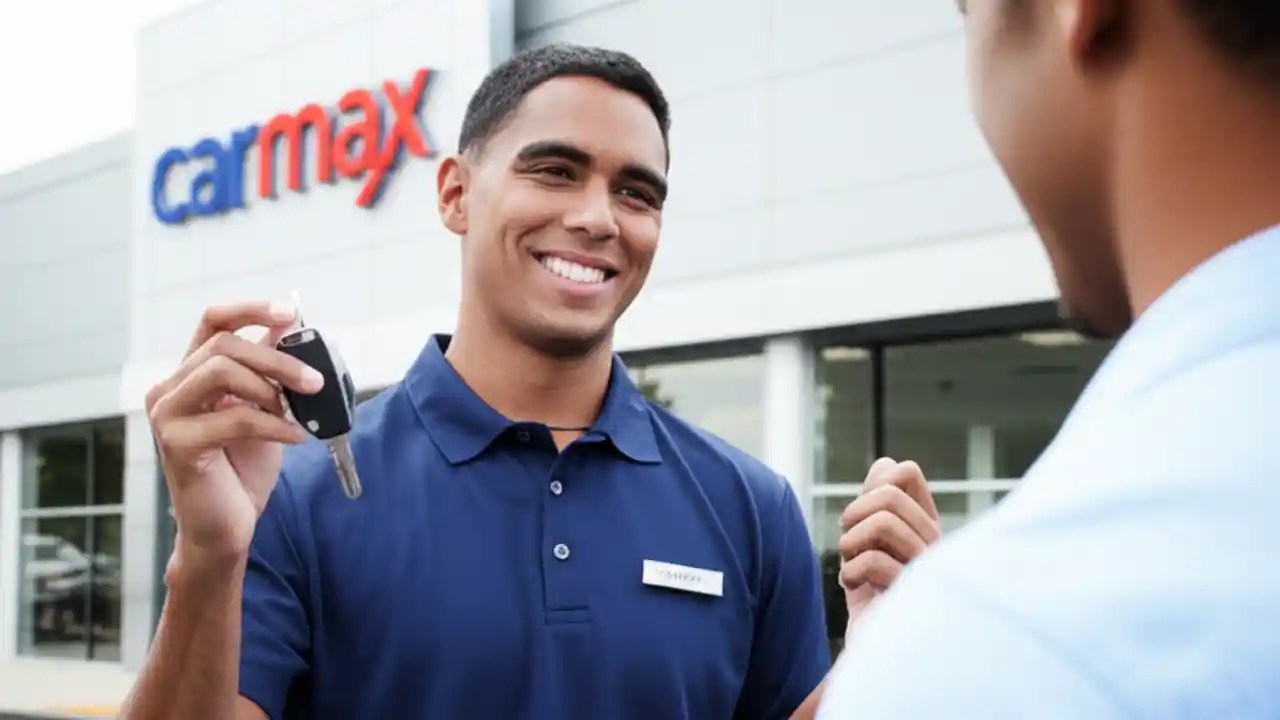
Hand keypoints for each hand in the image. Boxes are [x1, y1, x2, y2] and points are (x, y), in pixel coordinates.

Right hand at [146, 301, 323, 566]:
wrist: (227, 526)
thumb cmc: (243, 469)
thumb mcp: (266, 410)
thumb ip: (270, 372)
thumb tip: (290, 327)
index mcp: (191, 374)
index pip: (212, 322)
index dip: (249, 310)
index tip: (289, 312)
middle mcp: (170, 389)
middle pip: (223, 345)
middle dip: (277, 358)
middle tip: (314, 381)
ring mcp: (167, 415)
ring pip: (220, 371)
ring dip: (271, 387)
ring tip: (298, 412)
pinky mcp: (177, 443)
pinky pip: (234, 417)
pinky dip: (273, 424)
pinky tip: (295, 437)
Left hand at [837, 458, 940, 631]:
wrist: (874, 651)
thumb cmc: (873, 598)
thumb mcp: (869, 546)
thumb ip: (876, 505)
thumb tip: (886, 462)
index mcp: (926, 525)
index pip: (907, 472)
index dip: (873, 485)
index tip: (860, 517)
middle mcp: (935, 542)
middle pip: (888, 494)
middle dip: (854, 514)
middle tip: (850, 544)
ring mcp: (929, 568)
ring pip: (883, 522)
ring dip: (851, 544)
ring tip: (853, 567)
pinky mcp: (915, 594)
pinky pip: (874, 560)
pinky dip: (851, 573)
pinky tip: (855, 589)